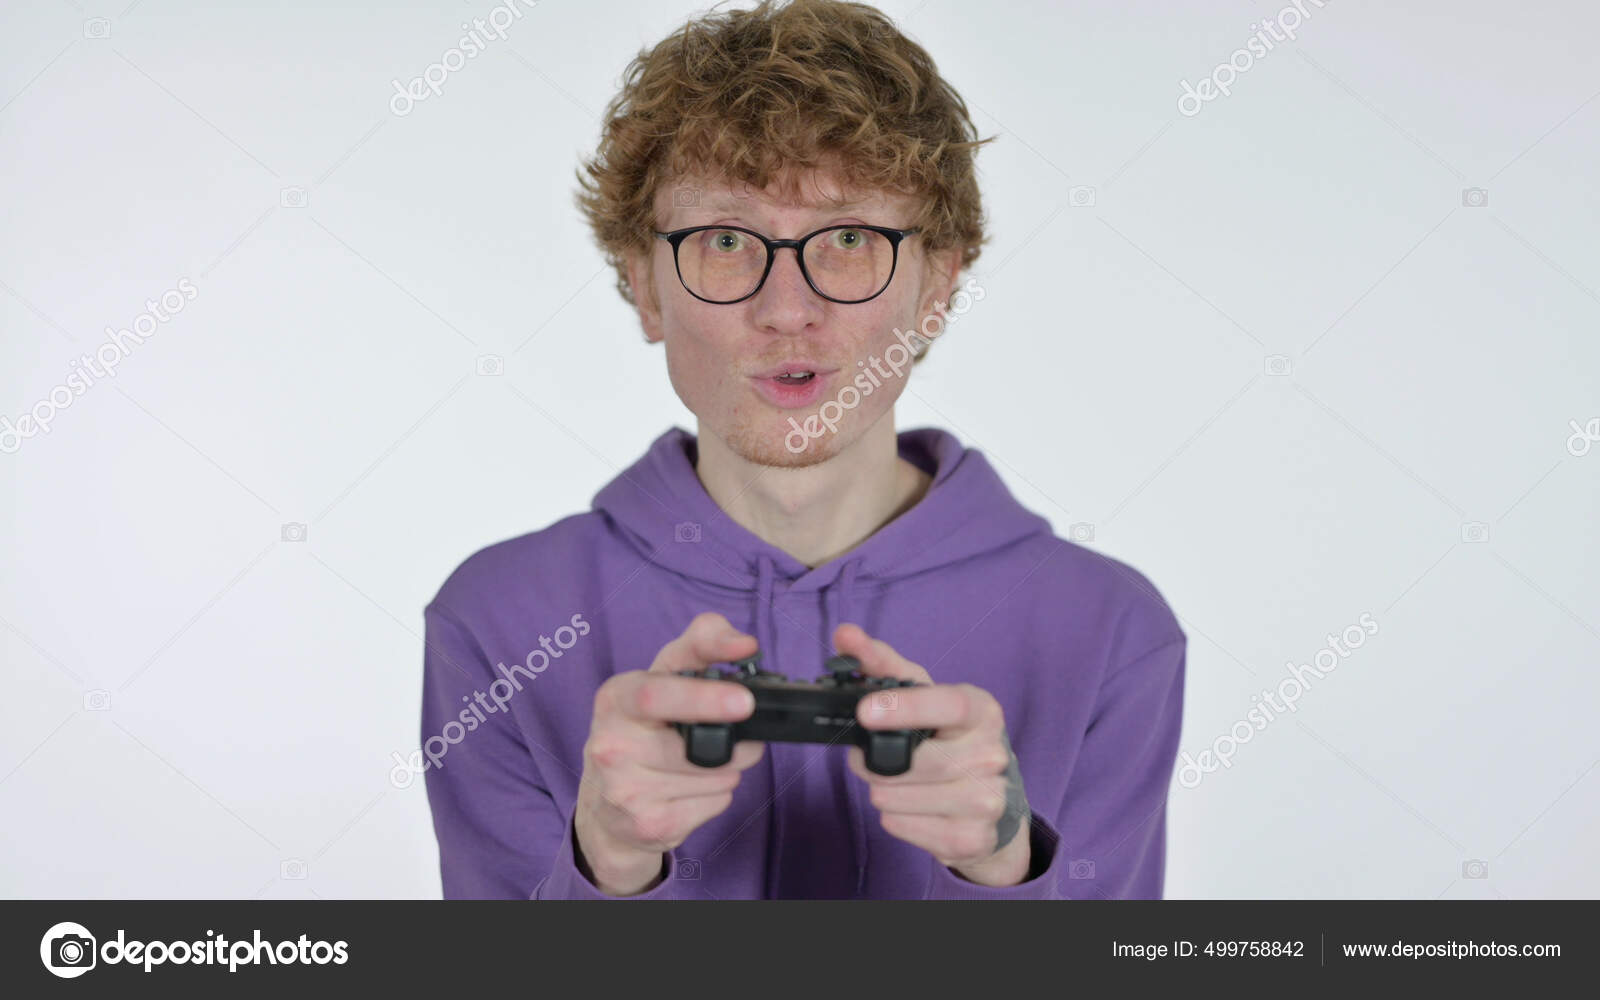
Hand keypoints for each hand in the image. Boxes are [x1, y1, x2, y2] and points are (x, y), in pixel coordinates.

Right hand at [573, 612, 764, 894]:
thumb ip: (701, 644)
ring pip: (716, 775)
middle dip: (738, 742)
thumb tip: (745, 643)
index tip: (744, 698)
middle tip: (751, 734)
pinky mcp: (648, 825)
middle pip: (697, 744)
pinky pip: (713, 803)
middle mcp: (611, 745)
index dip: (703, 695)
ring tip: (707, 761)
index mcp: (615, 699)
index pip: (656, 694)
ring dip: (731, 766)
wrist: (605, 807)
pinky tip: (694, 789)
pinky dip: (718, 794)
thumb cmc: (641, 729)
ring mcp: (626, 790)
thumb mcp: (660, 676)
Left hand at [835, 623, 1033, 886]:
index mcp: (983, 711)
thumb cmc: (950, 738)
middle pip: (911, 761)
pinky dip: (894, 817)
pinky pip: (901, 826)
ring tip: (896, 781)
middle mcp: (992, 754)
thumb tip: (845, 635)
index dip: (906, 708)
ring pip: (896, 797)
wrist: (993, 799)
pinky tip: (912, 805)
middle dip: (872, 760)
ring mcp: (986, 800)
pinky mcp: (971, 839)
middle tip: (866, 755)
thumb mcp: (924, 696)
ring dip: (881, 790)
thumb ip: (882, 664)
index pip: (949, 705)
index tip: (865, 710)